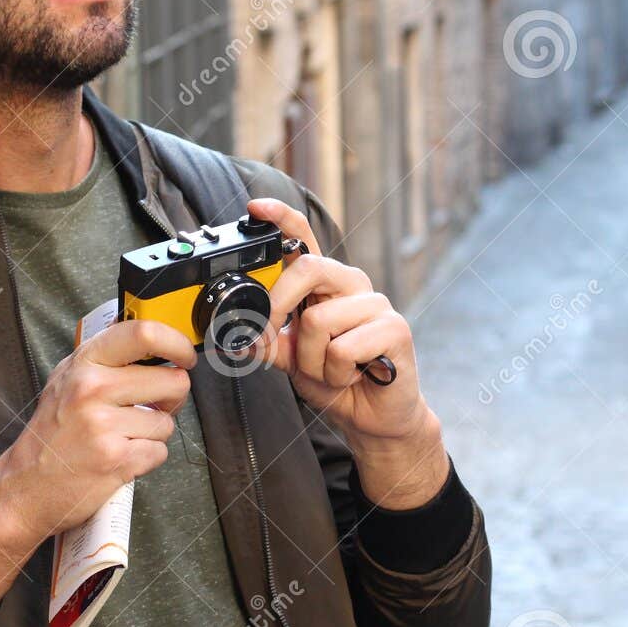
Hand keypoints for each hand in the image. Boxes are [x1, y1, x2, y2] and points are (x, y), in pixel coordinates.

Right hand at [0, 319, 196, 546]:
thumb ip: (106, 360)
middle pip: (173, 382)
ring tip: (123, 438)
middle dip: (172, 399)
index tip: (185, 357)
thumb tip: (155, 345)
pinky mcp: (115, 458)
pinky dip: (146, 458)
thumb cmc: (51, 434)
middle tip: (154, 408)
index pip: (143, 333)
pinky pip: (159, 452)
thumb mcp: (68, 380)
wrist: (24, 486)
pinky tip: (121, 457)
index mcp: (84, 363)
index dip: (177, 343)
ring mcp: (103, 424)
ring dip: (153, 434)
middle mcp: (92, 388)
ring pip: (167, 422)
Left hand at [243, 198, 431, 447]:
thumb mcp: (291, 361)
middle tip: (274, 338)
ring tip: (329, 371)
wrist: (375, 419)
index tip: (255, 207)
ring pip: (317, 322)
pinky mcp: (394, 328)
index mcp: (326, 285)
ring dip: (310, 362)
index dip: (281, 218)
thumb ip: (267, 343)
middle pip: (306, 268)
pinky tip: (351, 377)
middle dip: (278, 308)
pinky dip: (335, 374)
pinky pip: (342, 349)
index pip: (304, 239)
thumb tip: (233, 336)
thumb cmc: (338, 381)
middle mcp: (352, 285)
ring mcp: (376, 304)